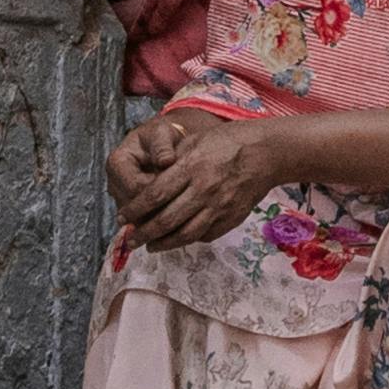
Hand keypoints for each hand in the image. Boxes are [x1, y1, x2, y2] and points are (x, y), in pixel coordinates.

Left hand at [113, 107, 283, 245]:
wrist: (266, 153)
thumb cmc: (227, 142)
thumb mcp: (194, 142)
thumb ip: (170, 164)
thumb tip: (146, 186)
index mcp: (191, 167)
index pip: (154, 195)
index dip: (135, 210)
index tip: (122, 217)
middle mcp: (203, 189)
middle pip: (165, 220)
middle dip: (143, 233)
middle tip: (130, 240)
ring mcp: (219, 207)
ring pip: (184, 234)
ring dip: (163, 244)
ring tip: (150, 247)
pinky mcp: (232, 218)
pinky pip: (205, 235)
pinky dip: (188, 240)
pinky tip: (178, 239)